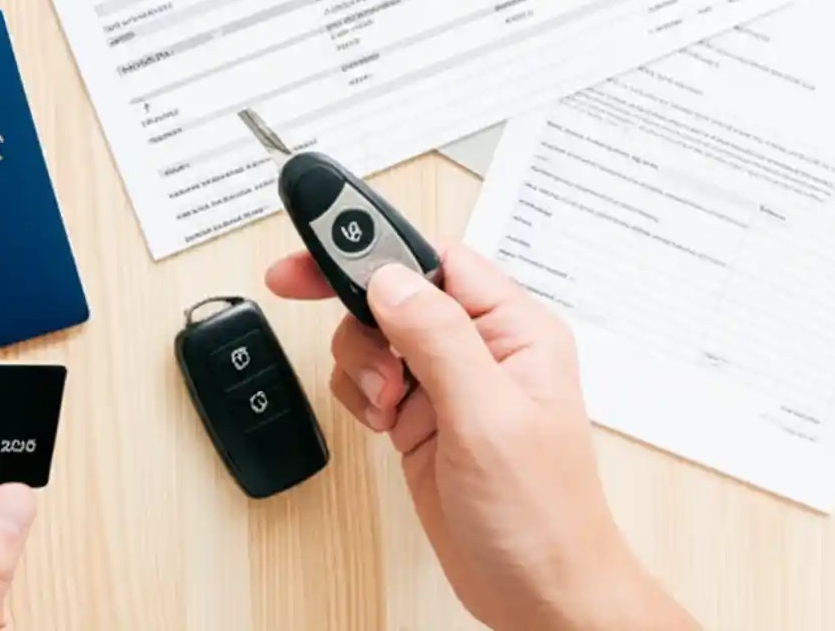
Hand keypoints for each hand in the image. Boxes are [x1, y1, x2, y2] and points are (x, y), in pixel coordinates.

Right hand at [267, 242, 695, 630]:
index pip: (435, 257)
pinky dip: (357, 394)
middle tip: (291, 283)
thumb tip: (390, 279)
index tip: (317, 240)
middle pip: (395, 289)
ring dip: (359, 362)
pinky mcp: (422, 418)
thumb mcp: (489, 418)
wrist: (539, 593)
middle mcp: (481, 348)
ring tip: (385, 403)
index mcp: (514, 330)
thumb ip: (439, 339)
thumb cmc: (542, 517)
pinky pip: (369, 380)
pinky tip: (382, 422)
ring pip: (374, 335)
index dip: (372, 243)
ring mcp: (449, 384)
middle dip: (349, 298)